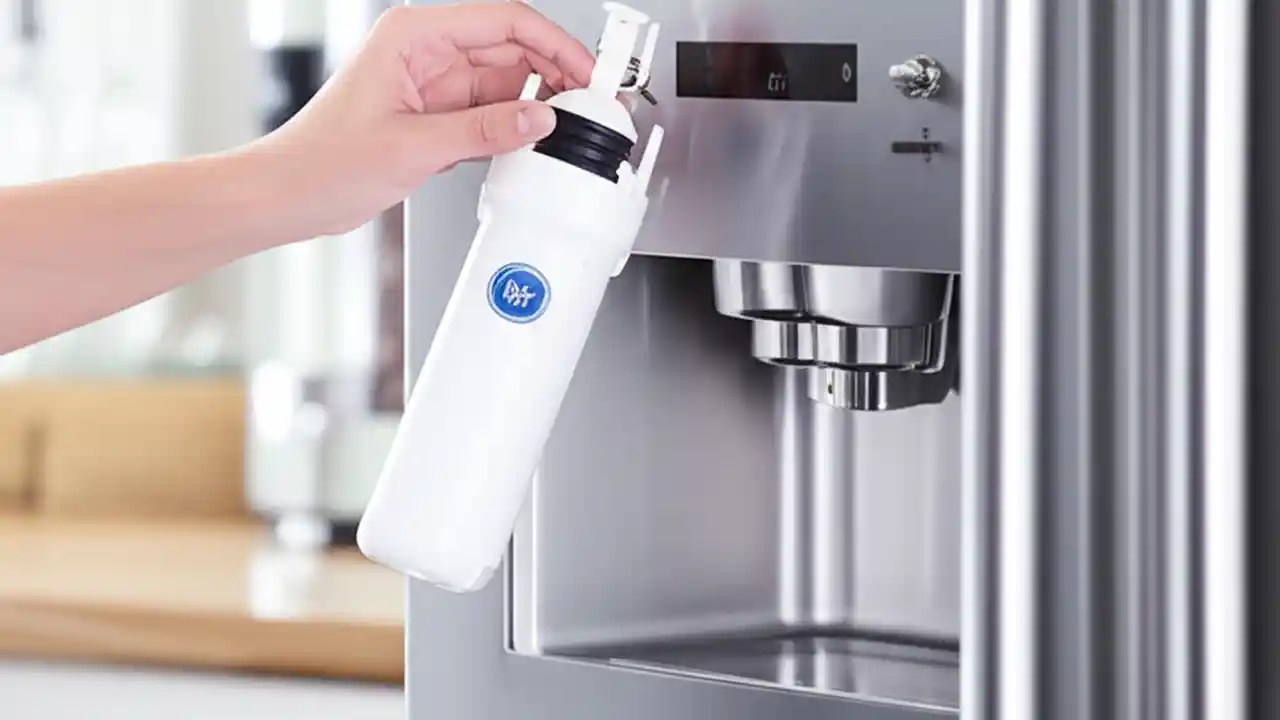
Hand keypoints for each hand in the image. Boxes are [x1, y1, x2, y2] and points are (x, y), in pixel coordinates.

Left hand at [247, 2, 595, 236]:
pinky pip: (490, 112)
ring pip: (506, 83)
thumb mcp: (413, 146)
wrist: (289, 195)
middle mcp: (426, 51)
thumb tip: (540, 118)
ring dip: (534, 105)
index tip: (585, 72)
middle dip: (553, 75)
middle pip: (512, 49)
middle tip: (589, 106)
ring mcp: (433, 84)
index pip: (505, 20)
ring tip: (563, 132)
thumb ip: (484, 130)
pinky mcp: (436, 115)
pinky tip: (527, 146)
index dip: (554, 44)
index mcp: (414, 35)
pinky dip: (511, 128)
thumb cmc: (322, 160)